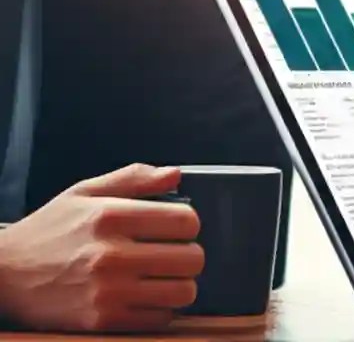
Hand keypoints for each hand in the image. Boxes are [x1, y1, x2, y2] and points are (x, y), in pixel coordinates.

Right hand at [0, 164, 203, 331]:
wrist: (1, 276)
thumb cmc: (47, 231)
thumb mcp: (84, 193)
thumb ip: (133, 179)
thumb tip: (175, 174)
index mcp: (110, 217)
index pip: (186, 221)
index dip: (188, 224)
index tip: (176, 228)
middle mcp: (110, 255)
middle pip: (191, 259)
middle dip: (188, 254)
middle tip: (172, 254)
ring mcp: (106, 293)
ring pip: (183, 292)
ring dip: (179, 284)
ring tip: (162, 277)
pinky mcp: (101, 322)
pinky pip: (160, 319)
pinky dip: (160, 309)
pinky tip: (143, 297)